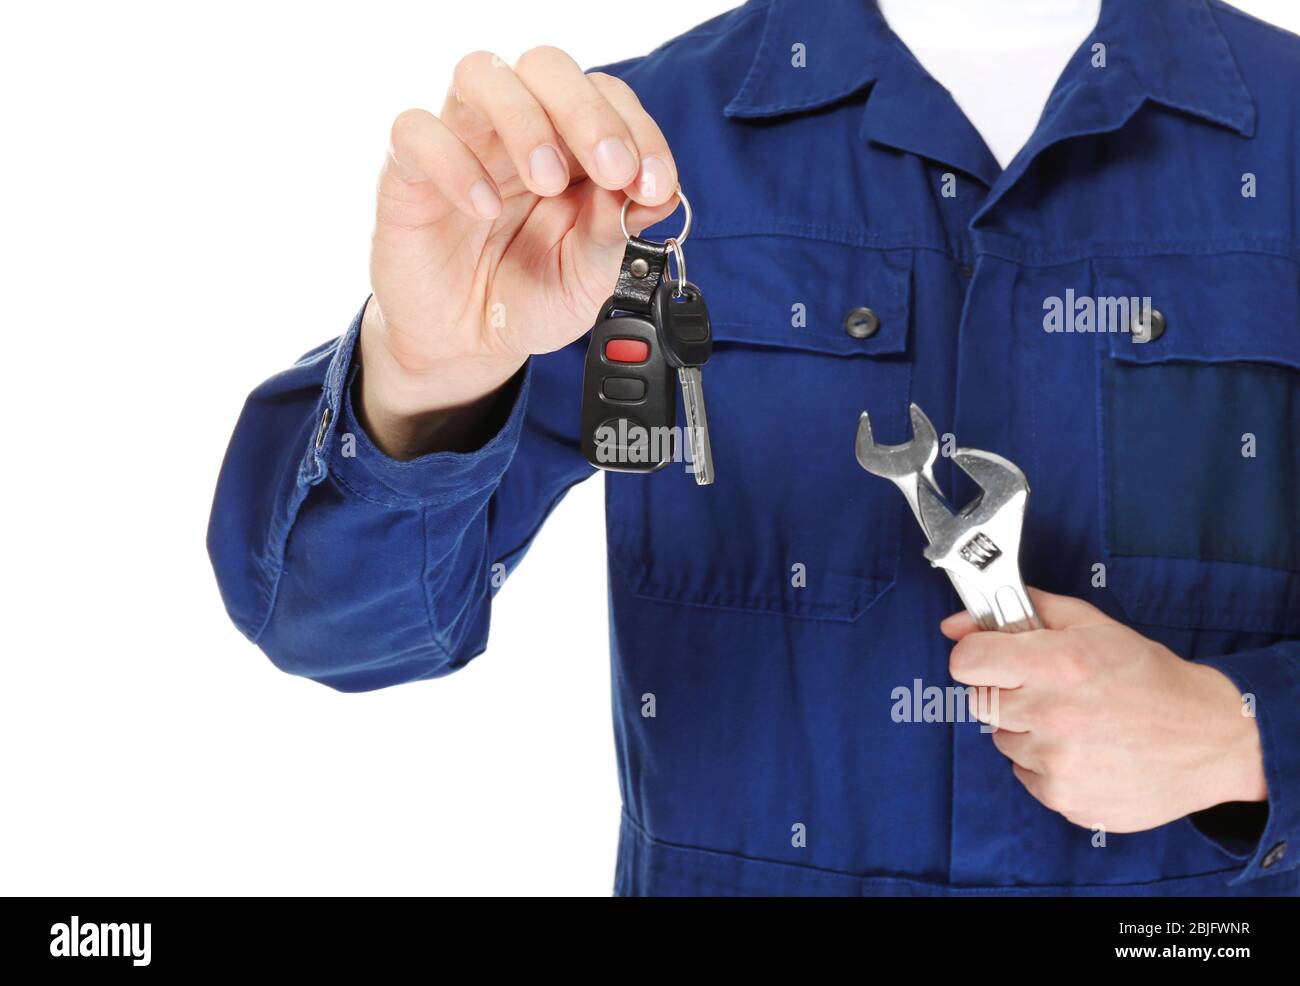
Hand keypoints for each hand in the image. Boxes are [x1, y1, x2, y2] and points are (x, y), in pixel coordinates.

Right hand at [359, 47, 681, 456]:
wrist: (470, 344)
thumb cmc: (531, 297)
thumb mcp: (588, 277)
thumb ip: (617, 232)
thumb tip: (657, 196)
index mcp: (571, 146)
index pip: (607, 97)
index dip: (638, 131)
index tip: (654, 185)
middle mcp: (517, 130)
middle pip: (546, 67)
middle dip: (587, 112)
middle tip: (612, 170)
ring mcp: (462, 143)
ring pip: (480, 74)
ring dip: (525, 120)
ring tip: (545, 183)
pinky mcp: (409, 170)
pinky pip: (418, 133)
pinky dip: (454, 164)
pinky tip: (484, 209)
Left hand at [941, 588, 1266, 832]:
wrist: (1208, 739)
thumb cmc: (1147, 676)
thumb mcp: (1091, 625)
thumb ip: (1021, 612)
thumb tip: (955, 623)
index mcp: (1056, 664)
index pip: (967, 662)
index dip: (976, 656)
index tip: (993, 657)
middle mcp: (1052, 716)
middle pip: (981, 702)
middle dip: (1006, 692)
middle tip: (1047, 689)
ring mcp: (1057, 764)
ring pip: (1004, 740)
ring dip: (1029, 730)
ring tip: (1077, 721)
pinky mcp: (1065, 799)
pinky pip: (1027, 775)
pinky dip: (1047, 765)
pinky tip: (1086, 751)